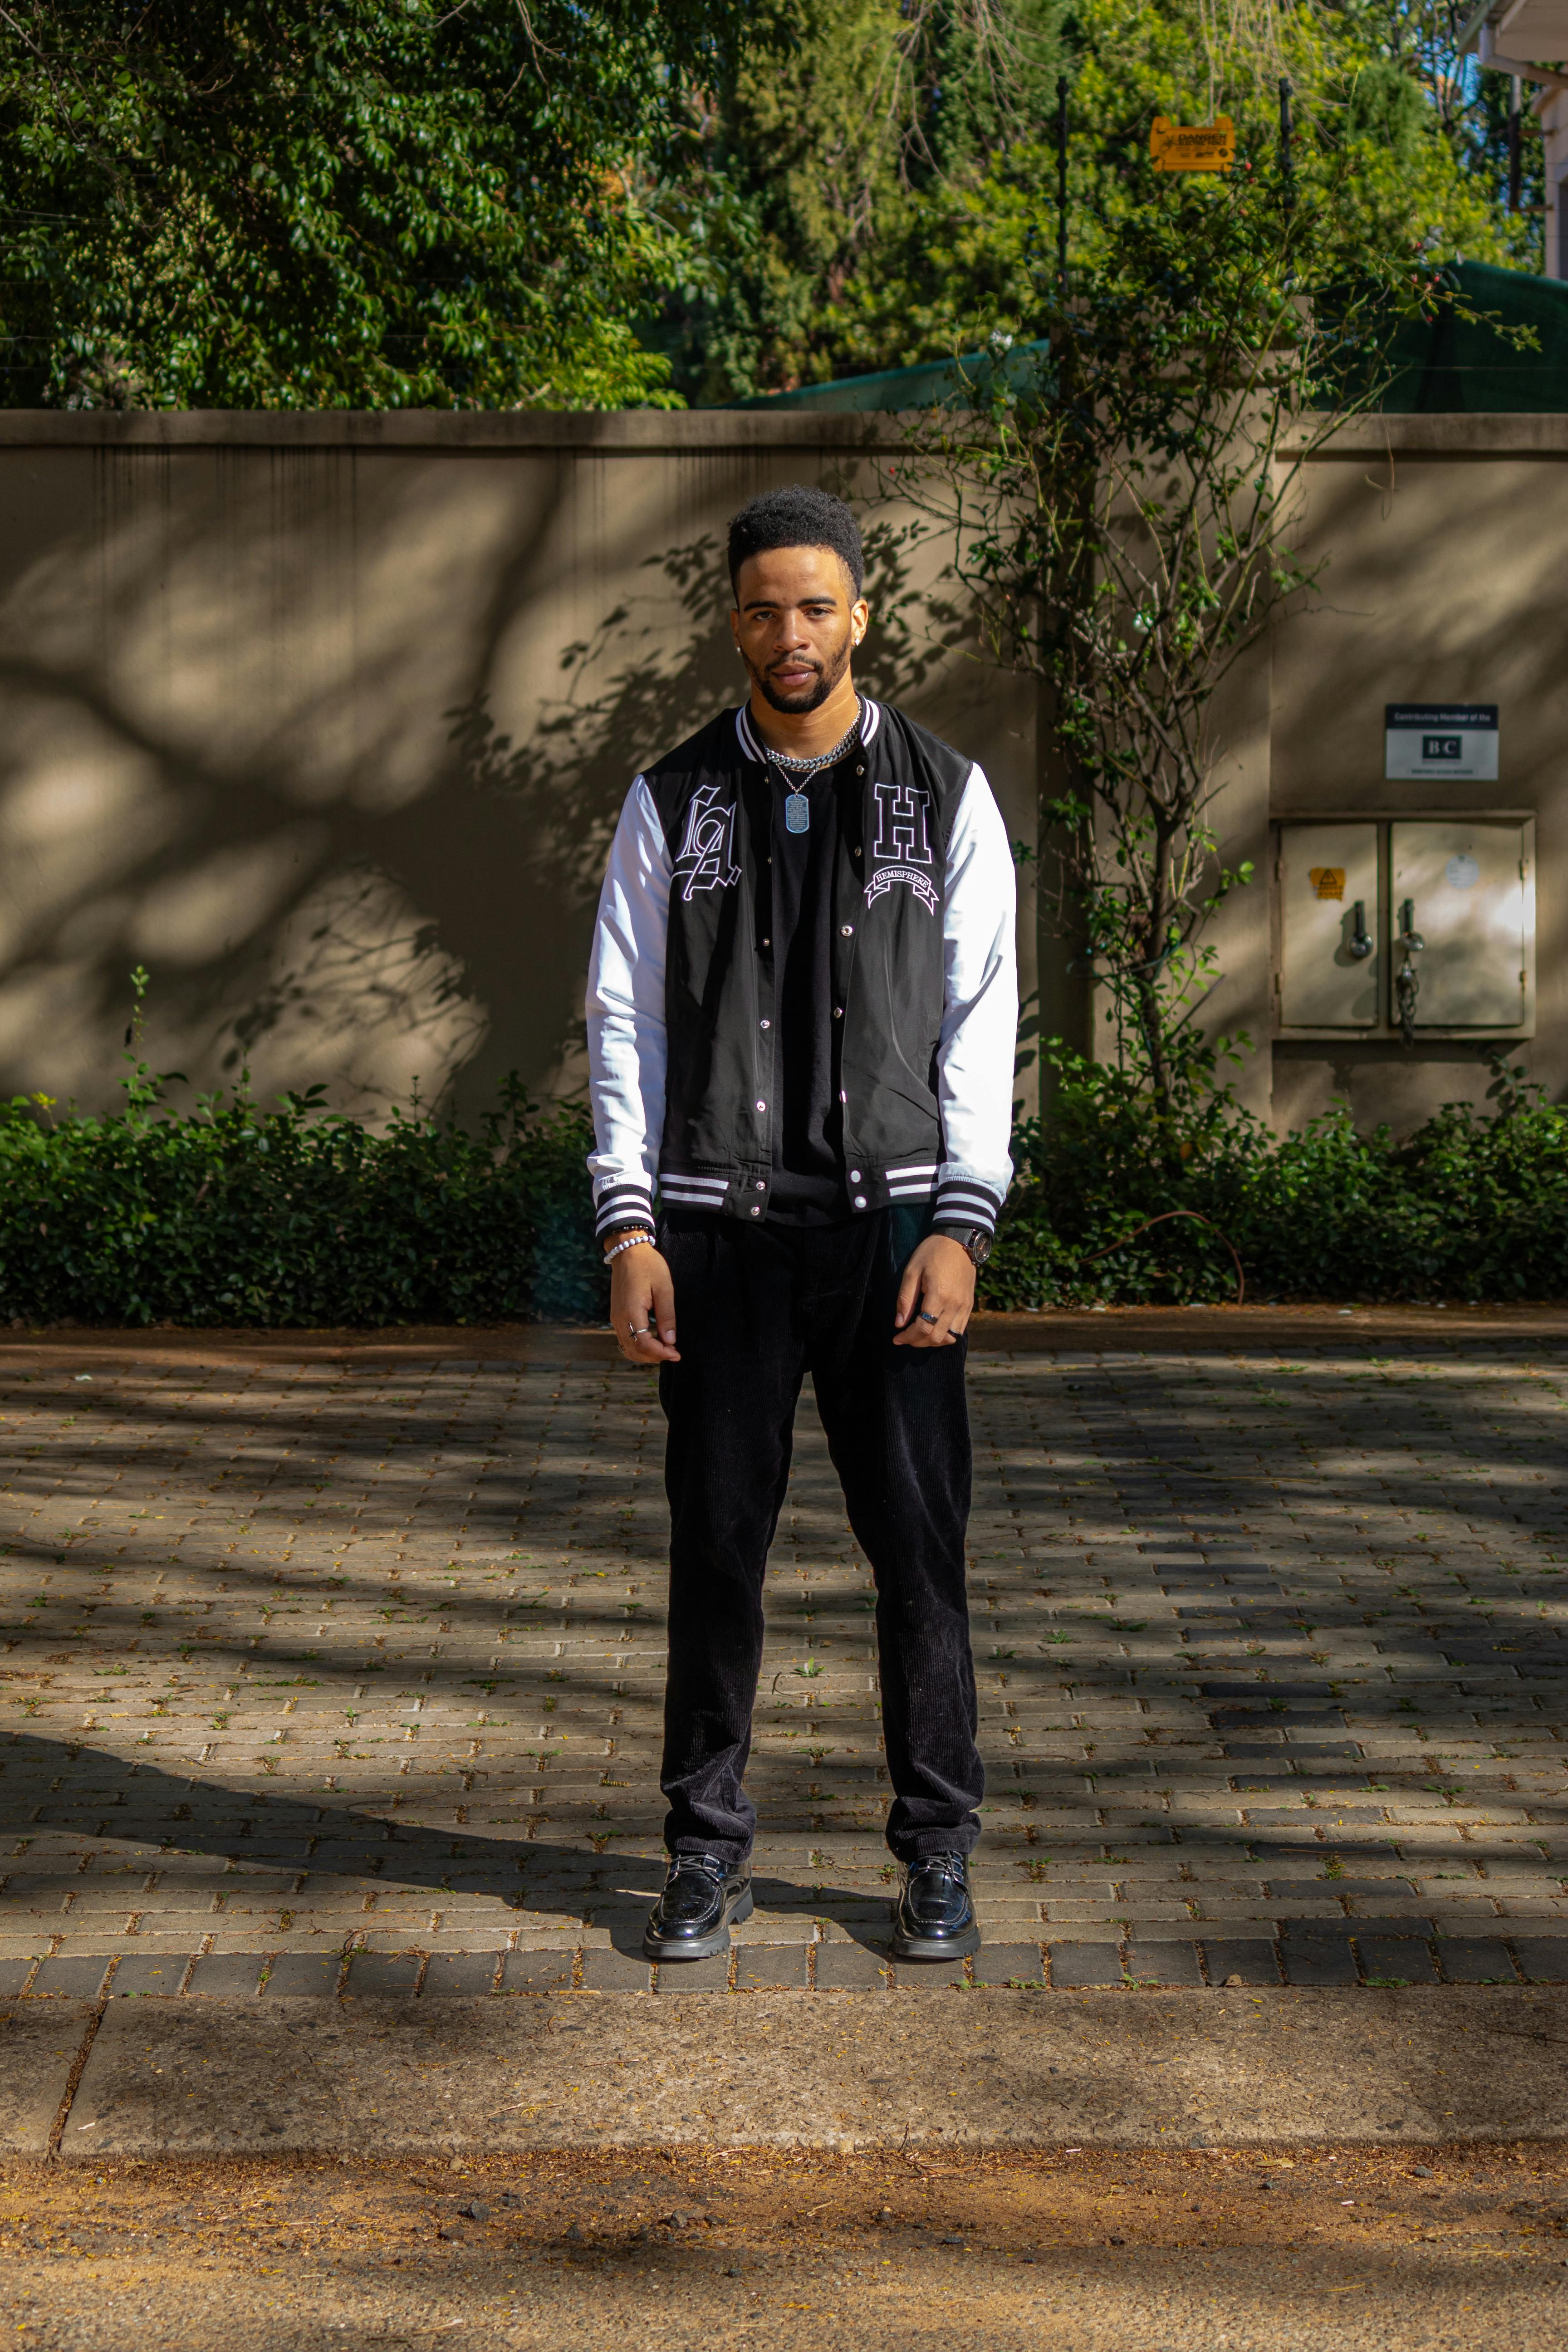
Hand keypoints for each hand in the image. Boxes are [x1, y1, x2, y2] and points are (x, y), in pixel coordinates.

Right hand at [609, 1241, 679, 1365]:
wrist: (627, 1251)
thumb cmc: (648, 1266)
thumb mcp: (664, 1288)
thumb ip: (667, 1316)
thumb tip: (670, 1340)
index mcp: (631, 1311)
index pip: (643, 1344)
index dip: (660, 1353)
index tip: (676, 1354)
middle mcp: (619, 1318)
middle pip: (633, 1350)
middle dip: (653, 1356)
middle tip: (673, 1353)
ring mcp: (616, 1317)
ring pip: (627, 1347)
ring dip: (645, 1353)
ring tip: (664, 1349)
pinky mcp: (616, 1315)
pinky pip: (625, 1338)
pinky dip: (638, 1345)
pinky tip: (653, 1341)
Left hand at [892, 1233, 974, 1347]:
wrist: (959, 1241)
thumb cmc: (932, 1252)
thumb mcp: (912, 1271)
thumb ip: (905, 1298)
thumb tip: (899, 1323)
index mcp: (939, 1295)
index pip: (923, 1328)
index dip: (908, 1337)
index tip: (896, 1338)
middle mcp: (954, 1304)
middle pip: (936, 1337)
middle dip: (918, 1342)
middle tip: (905, 1337)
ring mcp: (964, 1306)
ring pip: (950, 1337)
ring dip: (932, 1341)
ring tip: (919, 1335)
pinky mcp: (969, 1305)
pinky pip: (960, 1329)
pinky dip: (946, 1335)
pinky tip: (934, 1329)